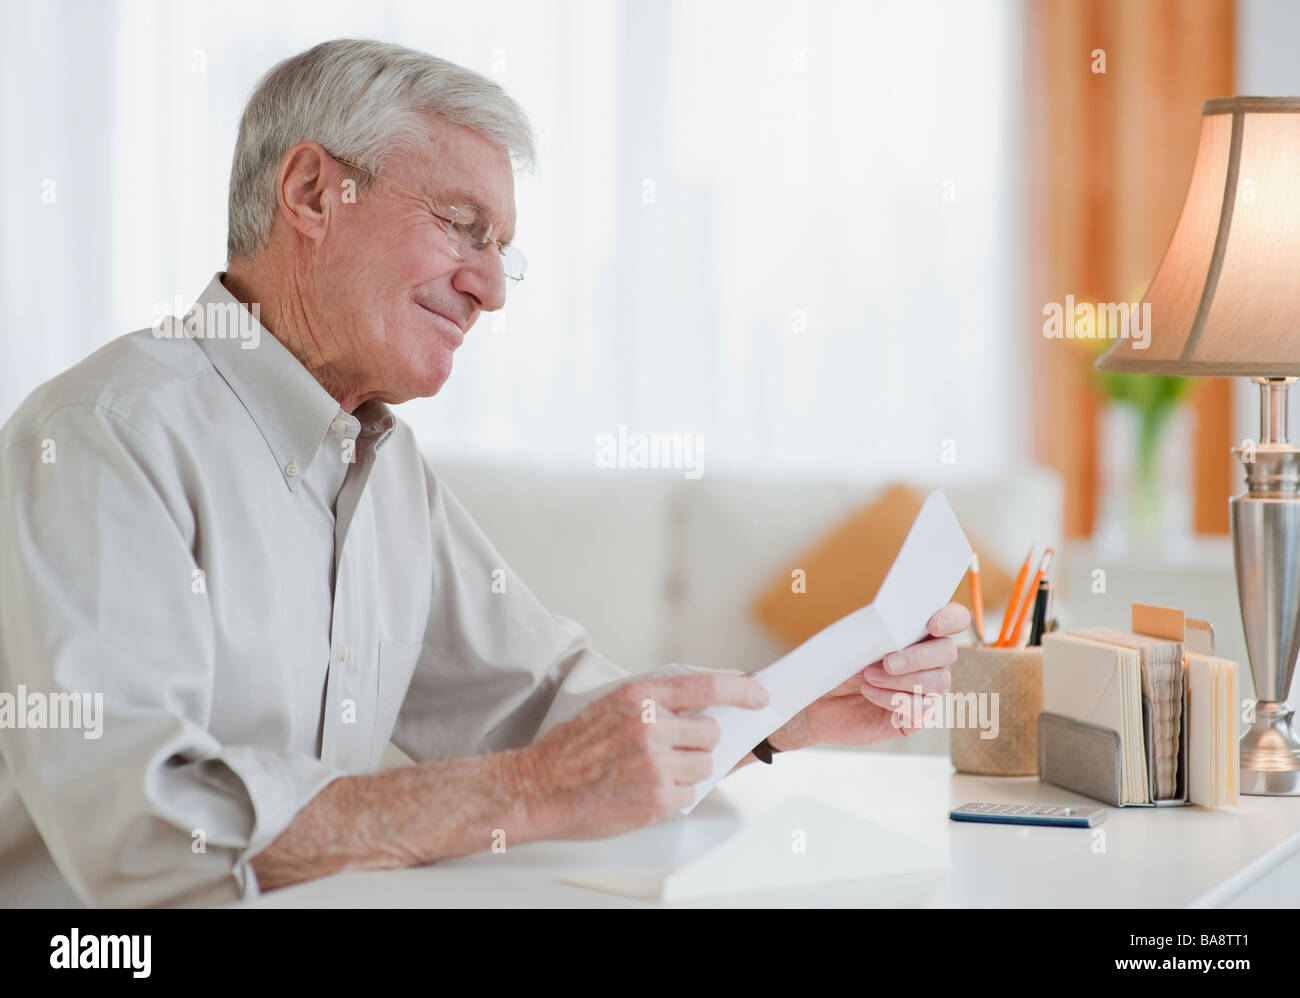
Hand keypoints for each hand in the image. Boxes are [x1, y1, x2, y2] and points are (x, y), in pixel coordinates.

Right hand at [514, 673, 768, 838]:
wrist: (538, 787)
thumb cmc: (572, 750)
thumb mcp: (612, 707)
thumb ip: (655, 704)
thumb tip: (702, 708)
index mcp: (639, 695)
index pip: (707, 684)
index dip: (742, 689)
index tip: (760, 695)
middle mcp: (649, 723)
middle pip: (711, 731)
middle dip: (698, 744)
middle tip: (671, 753)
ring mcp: (654, 761)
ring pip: (705, 764)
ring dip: (687, 772)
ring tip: (652, 773)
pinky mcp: (656, 795)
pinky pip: (690, 793)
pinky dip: (674, 796)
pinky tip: (643, 792)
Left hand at [768, 602, 970, 750]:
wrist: (813, 699)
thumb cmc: (834, 662)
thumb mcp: (854, 639)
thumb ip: (880, 628)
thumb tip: (897, 622)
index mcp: (917, 632)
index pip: (954, 619)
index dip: (951, 619)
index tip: (932, 624)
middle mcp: (927, 659)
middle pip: (947, 652)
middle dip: (918, 657)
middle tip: (886, 662)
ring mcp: (923, 689)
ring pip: (938, 682)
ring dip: (902, 681)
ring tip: (869, 678)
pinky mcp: (914, 717)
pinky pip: (924, 710)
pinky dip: (896, 701)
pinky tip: (870, 695)